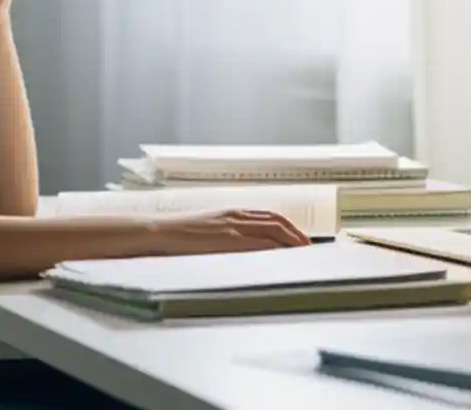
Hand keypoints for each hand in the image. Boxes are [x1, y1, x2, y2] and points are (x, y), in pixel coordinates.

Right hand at [147, 209, 310, 255]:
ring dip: (293, 241)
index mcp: (232, 212)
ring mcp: (233, 226)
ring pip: (273, 230)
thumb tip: (245, 248)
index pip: (270, 216)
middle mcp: (236, 216)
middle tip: (310, 249)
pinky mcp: (228, 239)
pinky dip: (276, 249)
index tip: (300, 239)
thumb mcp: (208, 230)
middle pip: (277, 221)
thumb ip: (227, 235)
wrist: (160, 232)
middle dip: (297, 235)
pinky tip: (285, 258)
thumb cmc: (179, 235)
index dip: (289, 227)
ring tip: (305, 254)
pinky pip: (260, 243)